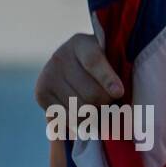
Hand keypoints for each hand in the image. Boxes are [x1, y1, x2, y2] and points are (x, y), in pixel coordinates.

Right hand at [36, 33, 124, 166]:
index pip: (94, 62)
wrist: (74, 71)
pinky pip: (67, 119)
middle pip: (92, 95)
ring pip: (81, 111)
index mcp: (83, 44)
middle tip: (115, 106)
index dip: (107, 79)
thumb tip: (125, 98)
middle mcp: (61, 56)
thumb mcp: (114, 62)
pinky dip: (81, 123)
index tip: (119, 93)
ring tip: (101, 111)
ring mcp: (48, 74)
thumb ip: (121, 73)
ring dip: (96, 117)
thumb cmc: (107, 68)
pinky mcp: (41, 93)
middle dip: (108, 106)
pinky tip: (85, 114)